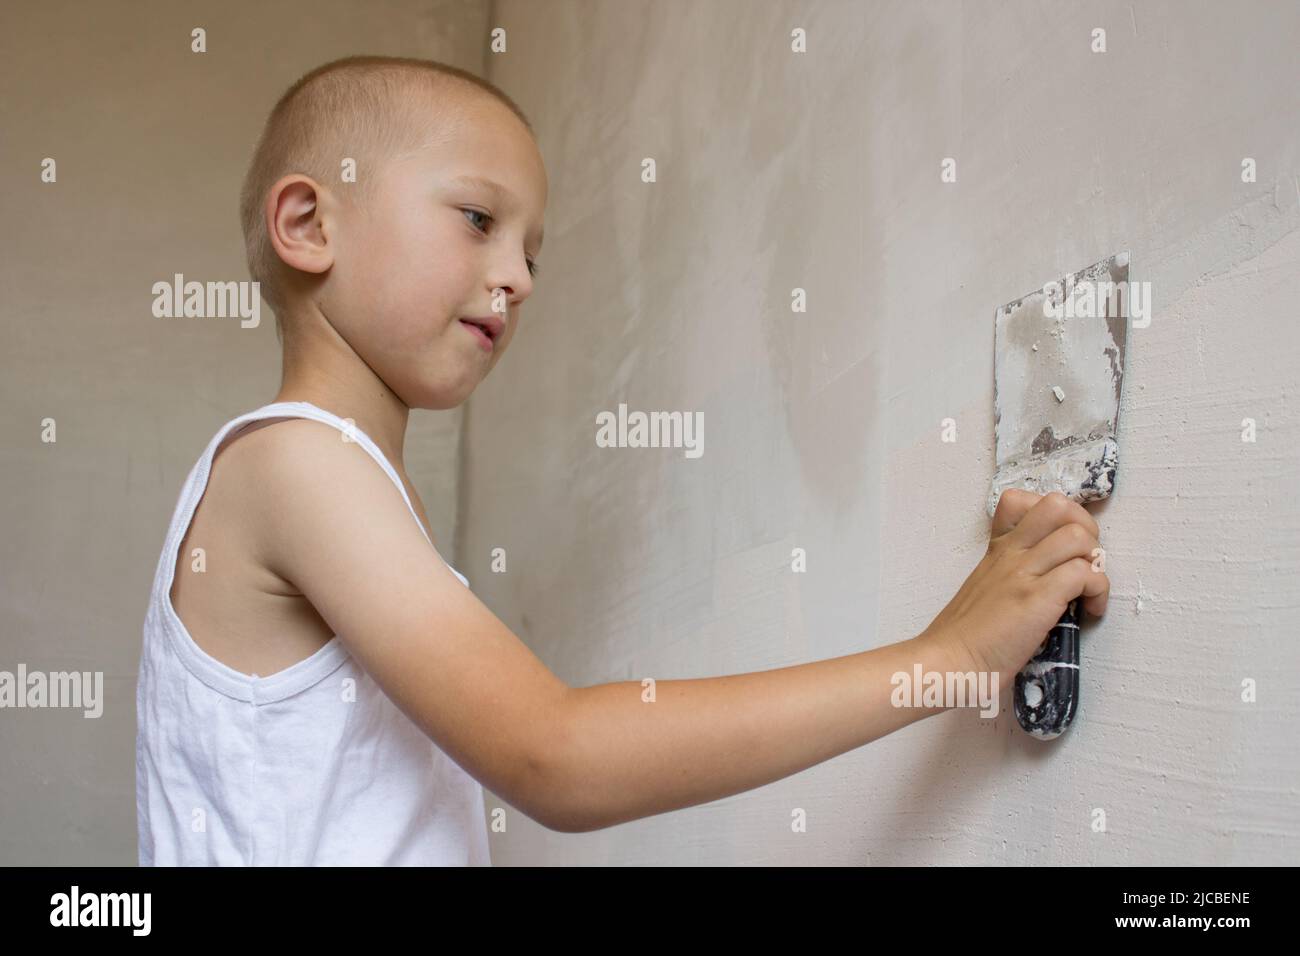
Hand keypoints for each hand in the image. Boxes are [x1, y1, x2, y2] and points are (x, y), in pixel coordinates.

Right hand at [920, 490, 1110, 688]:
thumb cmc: (963, 638)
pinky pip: (1085, 574)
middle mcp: (1011, 554)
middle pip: (1057, 505)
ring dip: (1095, 560)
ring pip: (1077, 535)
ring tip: (1088, 588)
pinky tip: (1089, 610)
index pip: (1019, 501)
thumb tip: (1043, 582)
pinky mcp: (1038, 598)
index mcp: (997, 551)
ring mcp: (1024, 574)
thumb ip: (1007, 577)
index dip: (1053, 514)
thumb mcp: (983, 591)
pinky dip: (1098, 591)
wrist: (948, 663)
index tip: (1060, 542)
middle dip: (1084, 527)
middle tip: (1084, 560)